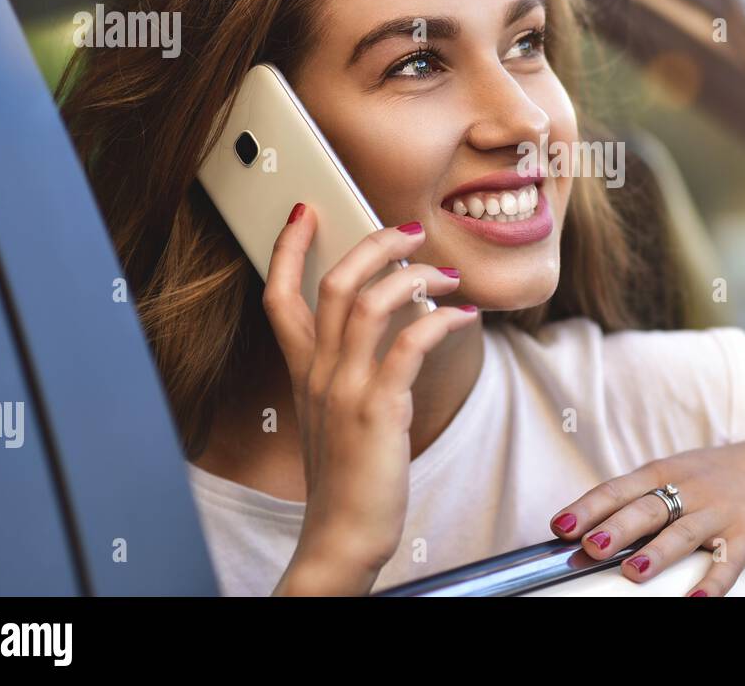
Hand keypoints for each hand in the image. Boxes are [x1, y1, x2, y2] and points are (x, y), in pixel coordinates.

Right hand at [263, 205, 476, 595]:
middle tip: (409, 230)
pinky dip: (440, 321)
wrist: (343, 533)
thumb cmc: (347, 474)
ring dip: (414, 277)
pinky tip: (463, 317)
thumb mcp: (332, 414)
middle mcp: (319, 373)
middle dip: (371, 244)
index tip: (305, 211)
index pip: (280, 296)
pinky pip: (409, 345)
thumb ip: (344, 370)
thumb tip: (384, 329)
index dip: (288, 249)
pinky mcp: (379, 410)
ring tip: (448, 275)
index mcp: (304, 371)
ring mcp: (346, 390)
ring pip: (369, 303)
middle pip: (333, 284)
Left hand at [548, 431, 744, 596]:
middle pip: (646, 509)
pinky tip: (696, 599)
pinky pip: (728, 562)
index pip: (619, 488)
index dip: (588, 507)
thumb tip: (600, 520)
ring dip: (656, 553)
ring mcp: (720, 511)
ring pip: (683, 534)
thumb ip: (648, 492)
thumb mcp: (686, 469)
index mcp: (668, 471)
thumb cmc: (733, 471)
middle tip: (587, 546)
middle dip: (614, 528)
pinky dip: (712, 582)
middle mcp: (691, 489)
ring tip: (632, 571)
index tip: (560, 526)